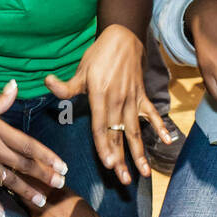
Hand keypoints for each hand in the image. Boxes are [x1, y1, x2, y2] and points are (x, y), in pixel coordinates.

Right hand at [0, 81, 67, 208]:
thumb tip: (14, 84)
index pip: (28, 144)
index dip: (47, 155)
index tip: (63, 166)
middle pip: (23, 163)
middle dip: (43, 174)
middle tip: (60, 184)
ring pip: (9, 180)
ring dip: (26, 191)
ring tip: (41, 201)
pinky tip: (2, 214)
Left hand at [46, 24, 169, 183]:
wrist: (123, 37)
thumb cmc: (99, 55)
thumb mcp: (81, 69)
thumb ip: (66, 85)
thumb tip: (47, 83)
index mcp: (101, 96)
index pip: (101, 126)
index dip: (105, 146)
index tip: (109, 163)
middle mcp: (118, 100)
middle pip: (118, 134)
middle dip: (122, 158)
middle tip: (124, 179)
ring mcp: (132, 99)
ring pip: (135, 130)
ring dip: (139, 152)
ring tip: (143, 171)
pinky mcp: (141, 95)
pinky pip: (152, 114)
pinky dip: (160, 127)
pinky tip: (168, 141)